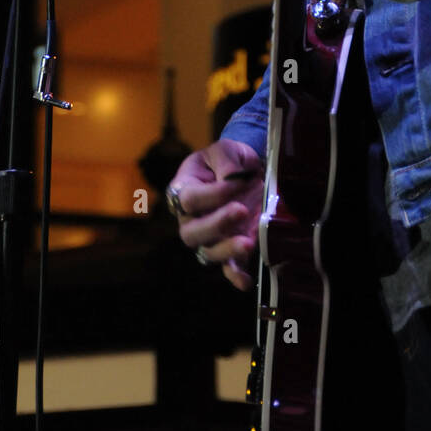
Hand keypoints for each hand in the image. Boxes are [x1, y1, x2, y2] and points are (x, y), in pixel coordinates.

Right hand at [169, 139, 263, 290]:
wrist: (246, 172)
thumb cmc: (229, 159)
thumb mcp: (226, 149)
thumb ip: (225, 158)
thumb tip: (231, 178)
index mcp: (183, 190)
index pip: (189, 199)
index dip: (212, 193)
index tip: (236, 182)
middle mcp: (191, 219)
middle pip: (192, 233)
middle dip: (217, 224)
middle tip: (241, 210)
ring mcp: (209, 238)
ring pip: (209, 253)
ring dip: (228, 250)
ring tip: (247, 243)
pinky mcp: (229, 250)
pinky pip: (228, 267)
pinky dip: (235, 275)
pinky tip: (245, 281)